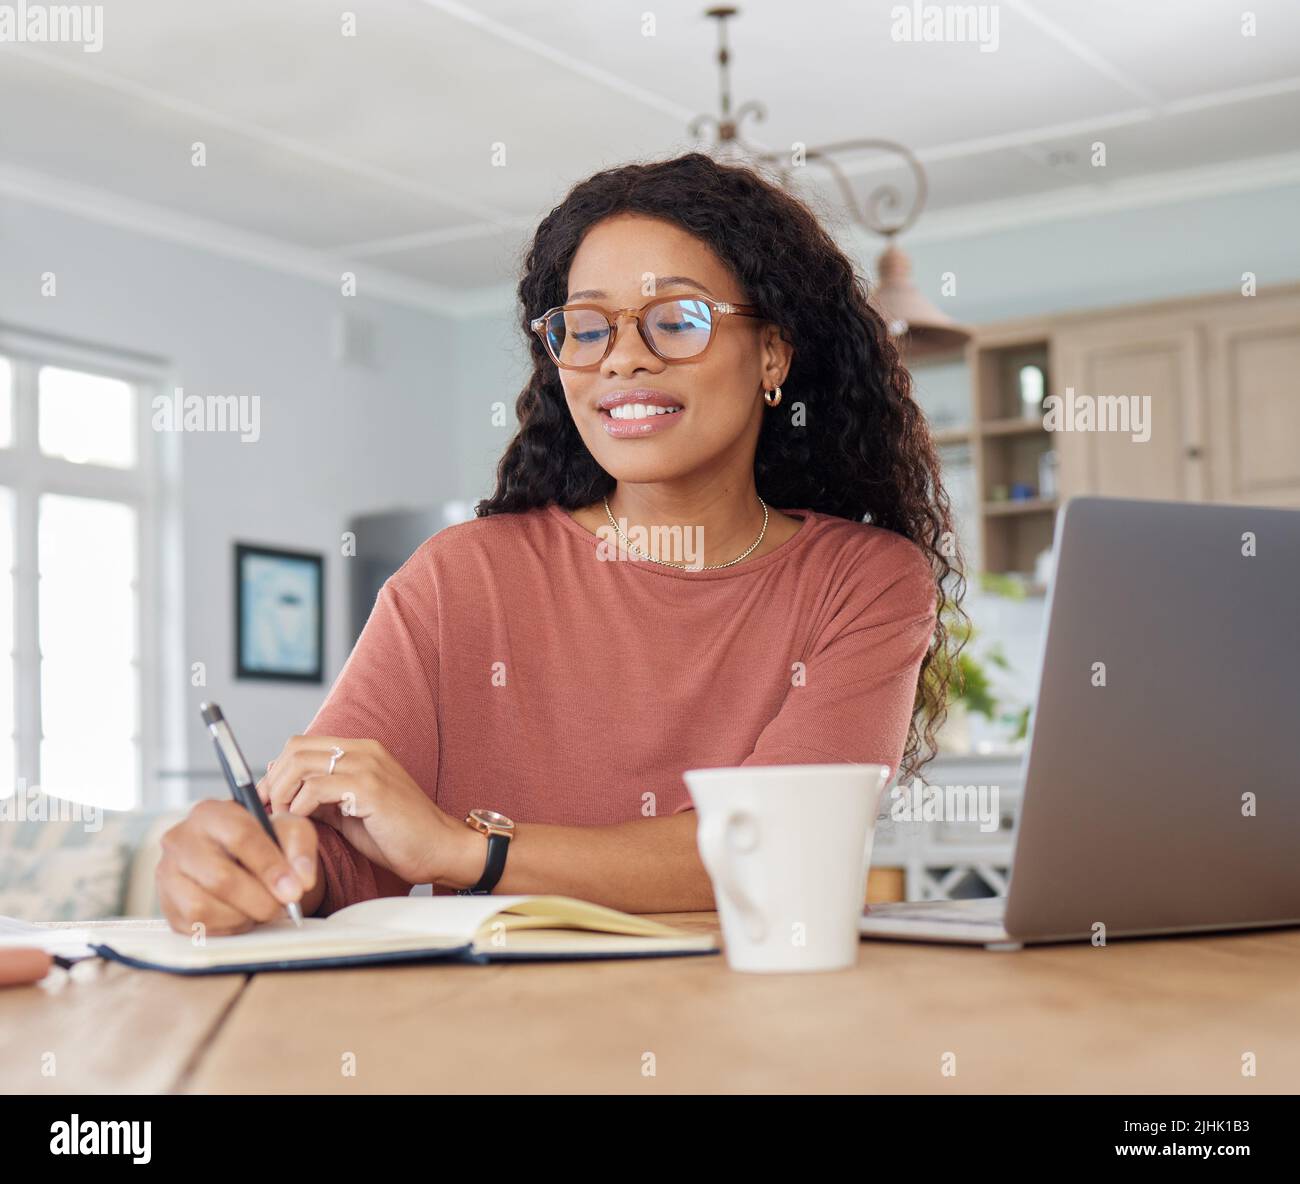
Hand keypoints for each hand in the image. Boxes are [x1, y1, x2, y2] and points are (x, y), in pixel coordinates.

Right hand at [157, 800, 317, 935]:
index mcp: (211, 813)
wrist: (242, 860)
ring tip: (260, 907)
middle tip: (283, 906)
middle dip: (260, 899)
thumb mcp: (290, 831)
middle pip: (220, 878)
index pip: (240, 836)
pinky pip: (197, 926)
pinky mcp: (167, 905)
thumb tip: (300, 880)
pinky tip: (242, 914)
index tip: (293, 889)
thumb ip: (300, 848)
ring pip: (203, 906)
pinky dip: (227, 927)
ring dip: (242, 915)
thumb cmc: (265, 841)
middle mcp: (181, 840)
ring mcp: (168, 873)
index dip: (270, 866)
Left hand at [256, 735, 465, 885]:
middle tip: (266, 810)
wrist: (439, 848)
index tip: (265, 798)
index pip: (302, 744)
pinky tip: (304, 823)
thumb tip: (282, 787)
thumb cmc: (398, 834)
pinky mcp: (370, 789)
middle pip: (296, 748)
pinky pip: (316, 789)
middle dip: (272, 781)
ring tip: (284, 819)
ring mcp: (368, 766)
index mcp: (361, 750)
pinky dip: (299, 807)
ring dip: (282, 793)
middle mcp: (364, 750)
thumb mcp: (350, 812)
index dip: (277, 770)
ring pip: (301, 763)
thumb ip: (321, 796)